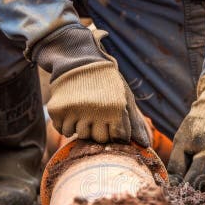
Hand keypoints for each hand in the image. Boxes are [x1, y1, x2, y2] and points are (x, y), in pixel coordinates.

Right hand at [35, 27, 149, 145]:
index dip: (115, 131)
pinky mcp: (58, 110)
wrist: (79, 59)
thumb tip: (145, 146)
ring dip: (81, 127)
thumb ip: (135, 122)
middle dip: (98, 130)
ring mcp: (75, 111)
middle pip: (98, 138)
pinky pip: (62, 129)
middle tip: (96, 115)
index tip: (111, 120)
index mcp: (115, 109)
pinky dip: (65, 124)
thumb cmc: (107, 82)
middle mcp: (95, 111)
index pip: (117, 137)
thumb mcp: (124, 98)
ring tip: (83, 111)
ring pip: (79, 135)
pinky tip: (71, 112)